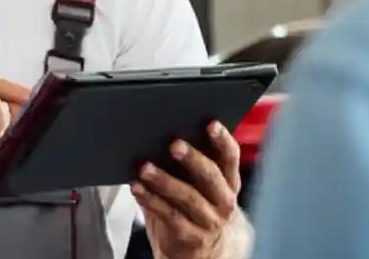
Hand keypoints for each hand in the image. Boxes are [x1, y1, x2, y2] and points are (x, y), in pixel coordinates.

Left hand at [134, 122, 243, 258]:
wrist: (201, 251)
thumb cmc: (195, 205)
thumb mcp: (198, 183)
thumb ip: (187, 162)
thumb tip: (160, 131)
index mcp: (229, 180)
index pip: (230, 157)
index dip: (222, 139)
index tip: (211, 123)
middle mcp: (224, 200)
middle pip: (210, 176)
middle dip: (192, 159)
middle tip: (174, 144)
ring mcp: (209, 220)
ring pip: (188, 197)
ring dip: (164, 180)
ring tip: (144, 167)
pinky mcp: (191, 236)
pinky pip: (170, 216)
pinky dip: (151, 200)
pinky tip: (137, 188)